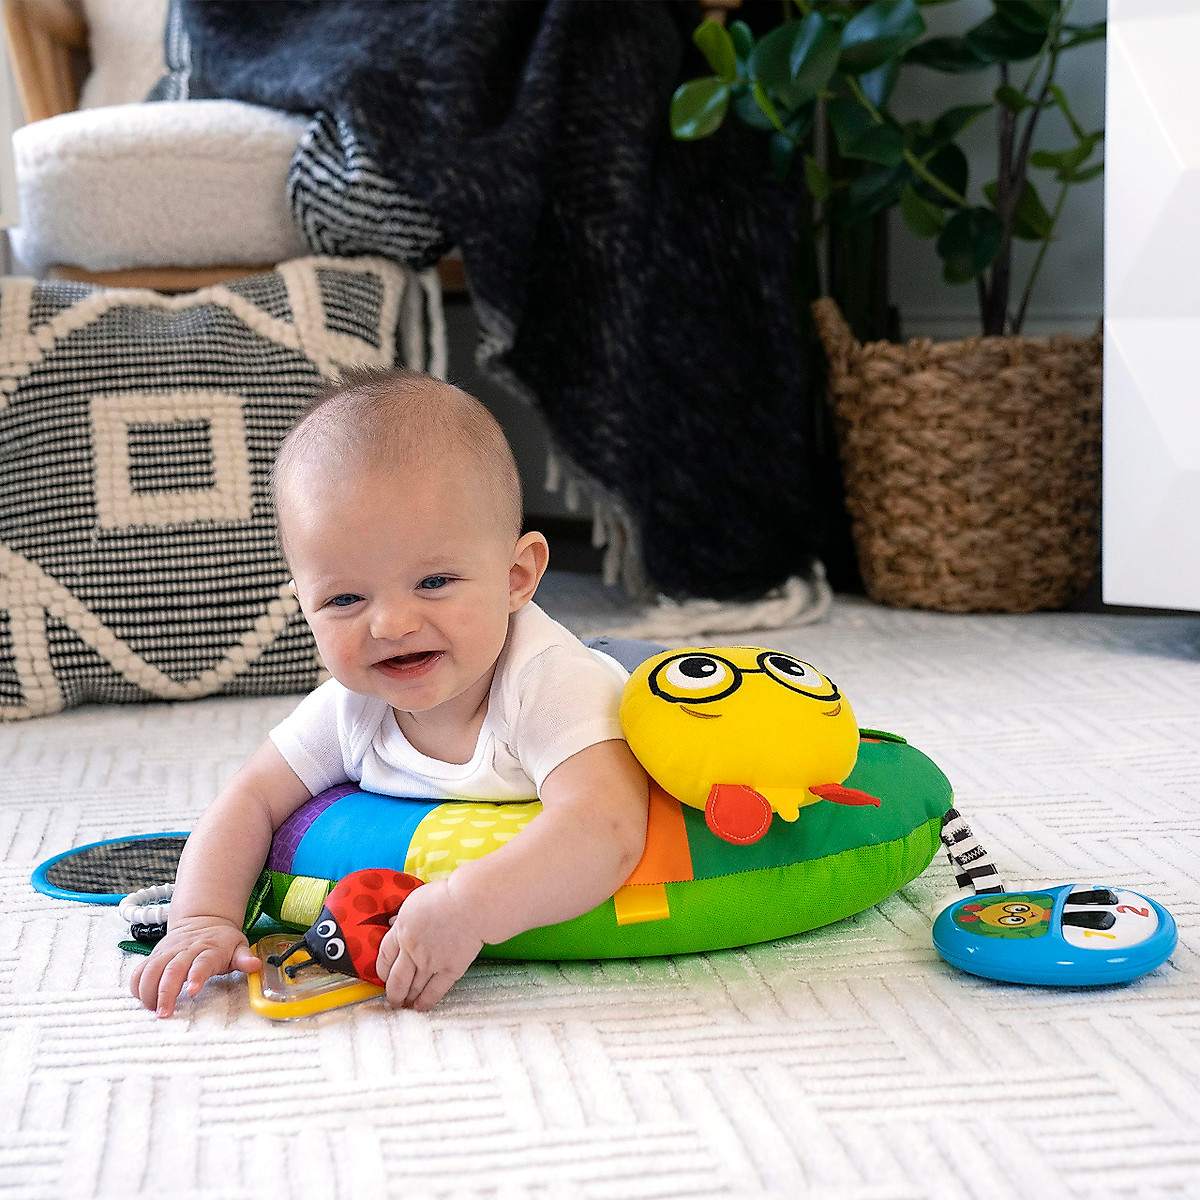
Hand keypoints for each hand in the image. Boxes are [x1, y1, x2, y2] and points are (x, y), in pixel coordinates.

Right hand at [129, 916, 260, 1017]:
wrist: (204, 918)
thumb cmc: (222, 941)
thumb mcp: (239, 945)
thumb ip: (244, 958)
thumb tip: (255, 965)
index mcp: (209, 949)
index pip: (202, 962)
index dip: (196, 975)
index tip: (192, 989)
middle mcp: (186, 950)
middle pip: (172, 969)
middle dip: (165, 991)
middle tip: (164, 1012)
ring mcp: (168, 952)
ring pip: (151, 969)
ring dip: (148, 991)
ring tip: (153, 1009)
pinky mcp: (155, 956)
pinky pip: (139, 971)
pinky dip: (137, 986)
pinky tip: (142, 1000)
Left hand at [374, 878, 482, 1011]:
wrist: (470, 904)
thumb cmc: (447, 895)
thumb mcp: (416, 900)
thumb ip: (403, 916)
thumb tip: (393, 923)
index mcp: (401, 930)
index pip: (384, 956)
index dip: (381, 969)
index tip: (383, 975)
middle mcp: (411, 950)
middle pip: (395, 978)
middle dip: (392, 992)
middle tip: (392, 999)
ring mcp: (430, 963)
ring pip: (412, 988)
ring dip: (406, 998)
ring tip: (404, 1005)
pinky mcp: (449, 970)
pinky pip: (433, 991)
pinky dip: (425, 1001)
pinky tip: (421, 1007)